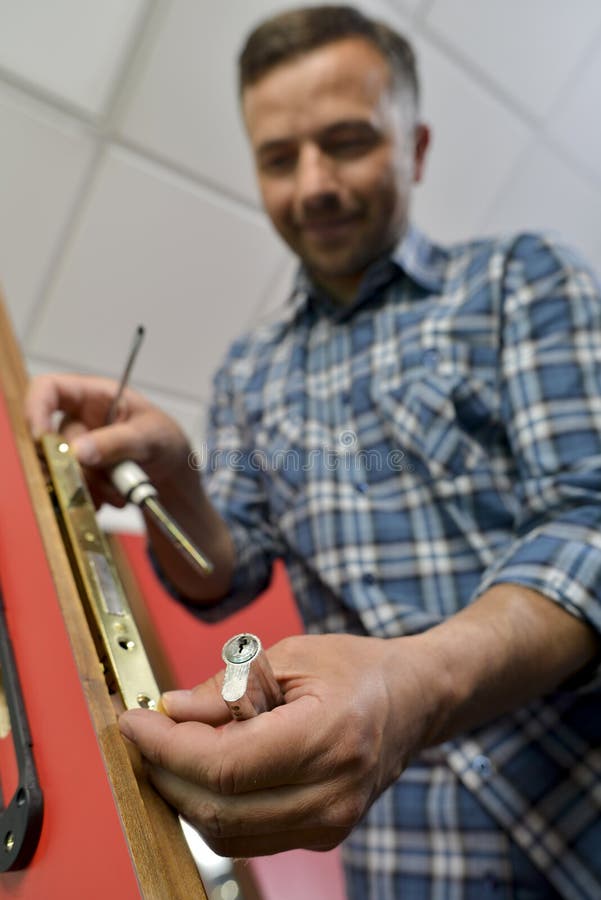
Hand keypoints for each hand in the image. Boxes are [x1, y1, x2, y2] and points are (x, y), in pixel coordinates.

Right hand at [26, 372, 234, 599]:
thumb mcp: (149, 436)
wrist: (172, 469)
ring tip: (123, 490)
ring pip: (64, 471)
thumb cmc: (164, 439)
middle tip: (104, 481)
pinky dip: (93, 499)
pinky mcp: (79, 473)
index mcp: (92, 395)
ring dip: (92, 487)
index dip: (35, 410)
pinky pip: (72, 490)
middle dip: (77, 467)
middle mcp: (78, 420)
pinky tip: (116, 498)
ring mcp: (77, 448)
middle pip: (53, 441)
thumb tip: (78, 453)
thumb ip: (117, 442)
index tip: (41, 440)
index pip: (47, 389)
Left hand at [118, 633, 434, 856]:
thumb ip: (226, 688)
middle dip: (165, 771)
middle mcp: (332, 794)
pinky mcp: (321, 836)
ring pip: (226, 833)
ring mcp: (329, 824)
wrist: (412, 701)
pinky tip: (202, 770)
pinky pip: (246, 837)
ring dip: (182, 794)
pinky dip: (211, 807)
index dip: (168, 747)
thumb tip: (170, 710)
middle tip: (144, 733)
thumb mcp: (290, 655)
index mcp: (330, 737)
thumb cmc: (357, 669)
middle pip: (219, 809)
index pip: (227, 766)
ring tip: (169, 749)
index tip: (134, 722)